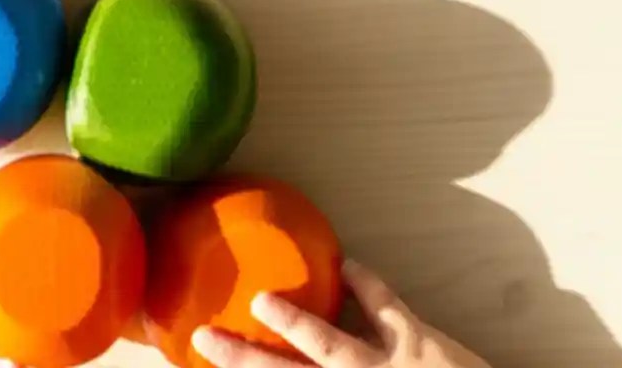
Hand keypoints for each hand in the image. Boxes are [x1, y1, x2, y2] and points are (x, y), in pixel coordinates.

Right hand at [193, 260, 490, 366]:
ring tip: (261, 302)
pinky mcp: (416, 341)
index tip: (204, 355)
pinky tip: (348, 264)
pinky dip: (364, 282)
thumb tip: (305, 352)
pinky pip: (383, 304)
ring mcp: (386, 366)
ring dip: (294, 323)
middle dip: (245, 359)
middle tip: (207, 337)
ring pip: (330, 342)